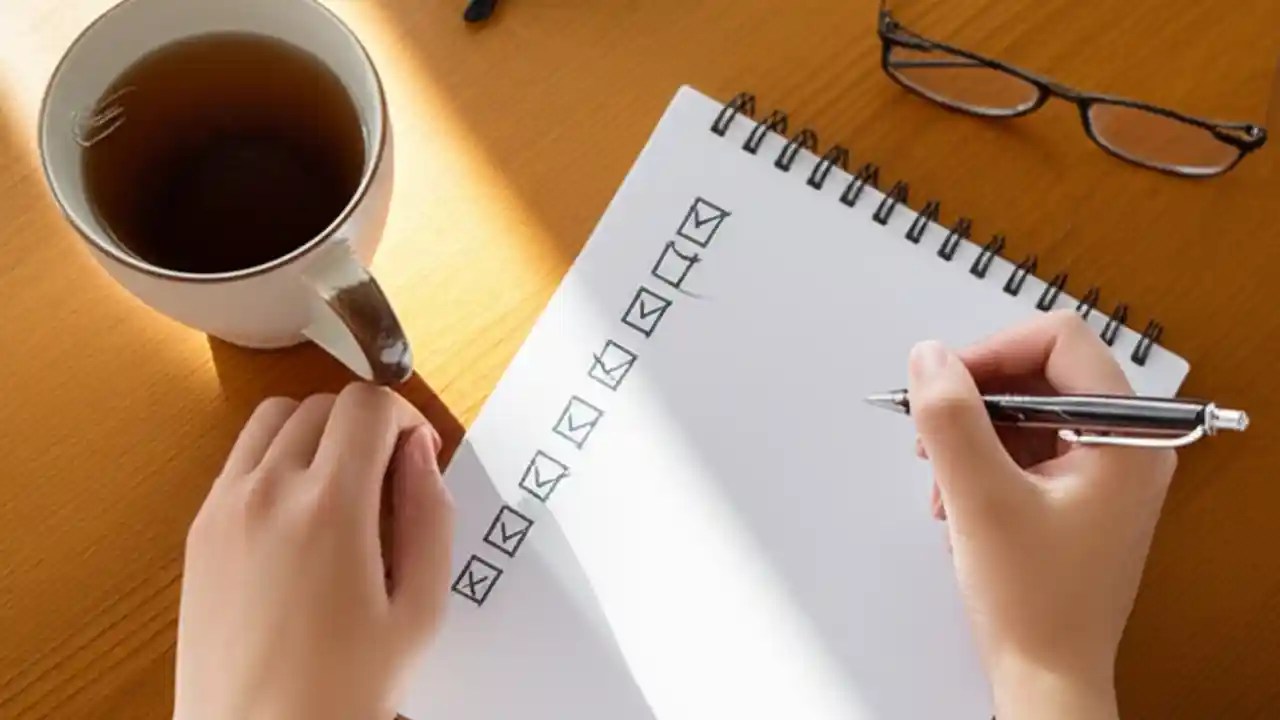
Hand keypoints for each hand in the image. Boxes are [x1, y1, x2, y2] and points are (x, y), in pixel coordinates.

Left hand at [174, 383, 453, 719]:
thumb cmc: (344, 690)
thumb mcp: (420, 611)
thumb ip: (432, 517)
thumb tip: (420, 452)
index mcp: (330, 507)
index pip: (368, 403)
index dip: (406, 418)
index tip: (418, 457)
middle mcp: (269, 491)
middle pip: (324, 403)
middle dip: (366, 425)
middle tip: (389, 479)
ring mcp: (225, 507)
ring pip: (275, 417)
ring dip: (317, 432)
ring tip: (342, 488)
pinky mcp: (199, 529)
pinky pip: (241, 458)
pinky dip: (276, 458)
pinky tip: (300, 515)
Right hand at [907, 312, 1176, 719]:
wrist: (1048, 675)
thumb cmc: (1036, 604)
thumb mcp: (980, 499)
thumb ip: (951, 418)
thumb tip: (930, 357)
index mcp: (1127, 436)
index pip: (1061, 341)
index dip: (994, 350)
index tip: (944, 380)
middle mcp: (1127, 443)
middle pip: (1041, 372)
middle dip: (977, 395)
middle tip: (932, 428)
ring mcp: (1105, 468)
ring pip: (1027, 409)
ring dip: (973, 433)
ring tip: (942, 479)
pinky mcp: (1079, 491)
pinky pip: (1025, 445)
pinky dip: (983, 459)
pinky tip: (959, 499)